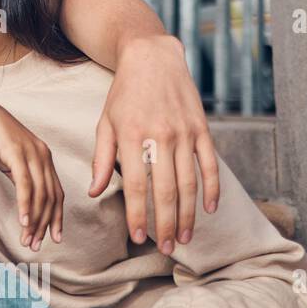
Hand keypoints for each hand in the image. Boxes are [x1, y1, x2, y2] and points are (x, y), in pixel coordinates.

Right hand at [0, 103, 64, 250]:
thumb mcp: (12, 161)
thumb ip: (22, 178)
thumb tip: (27, 199)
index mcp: (44, 158)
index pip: (56, 193)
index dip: (57, 217)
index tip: (55, 237)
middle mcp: (43, 156)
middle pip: (49, 197)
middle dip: (44, 224)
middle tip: (35, 245)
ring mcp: (32, 154)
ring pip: (39, 194)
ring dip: (35, 220)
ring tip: (27, 239)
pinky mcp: (17, 154)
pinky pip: (25, 185)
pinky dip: (25, 205)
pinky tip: (23, 221)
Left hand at [89, 35, 220, 254]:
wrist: (153, 58)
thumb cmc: (124, 95)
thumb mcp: (105, 123)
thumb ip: (102, 159)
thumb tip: (95, 191)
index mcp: (131, 137)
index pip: (136, 186)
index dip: (138, 215)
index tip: (138, 238)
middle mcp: (160, 137)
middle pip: (166, 191)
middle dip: (165, 224)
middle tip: (166, 249)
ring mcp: (184, 133)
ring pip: (189, 183)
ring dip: (187, 214)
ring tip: (184, 237)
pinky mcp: (202, 128)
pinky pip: (210, 165)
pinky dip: (212, 189)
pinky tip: (208, 209)